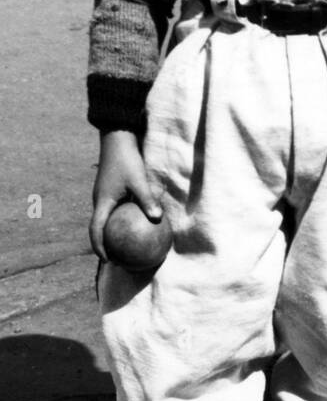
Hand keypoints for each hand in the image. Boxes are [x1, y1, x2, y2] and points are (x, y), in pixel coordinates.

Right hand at [90, 130, 162, 260]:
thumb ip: (146, 200)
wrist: (117, 139)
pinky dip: (122, 220)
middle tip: (118, 258)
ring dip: (113, 233)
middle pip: (99, 228)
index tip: (109, 260)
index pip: (96, 230)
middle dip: (106, 244)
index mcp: (101, 202)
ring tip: (126, 245)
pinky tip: (138, 223)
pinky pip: (115, 210)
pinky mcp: (111, 190)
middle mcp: (100, 201)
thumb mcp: (139, 180)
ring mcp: (104, 196)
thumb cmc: (127, 160)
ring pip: (107, 219)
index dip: (99, 247)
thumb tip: (157, 219)